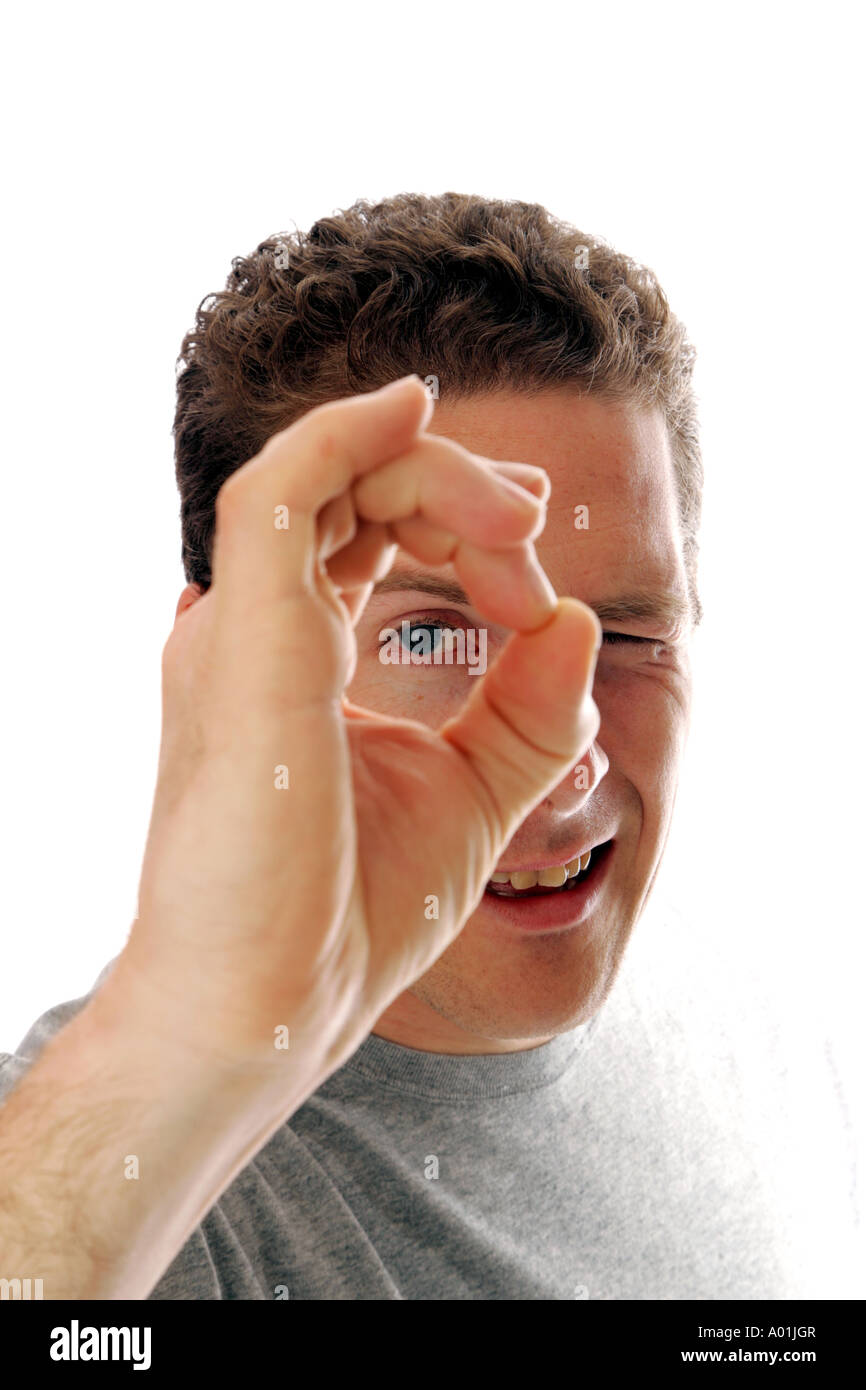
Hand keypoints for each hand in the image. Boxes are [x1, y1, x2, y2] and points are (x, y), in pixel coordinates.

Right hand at [116, 376, 600, 1080]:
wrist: (273, 1006)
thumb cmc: (348, 915)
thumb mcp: (472, 793)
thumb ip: (527, 711)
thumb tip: (576, 624)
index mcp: (291, 657)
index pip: (365, 537)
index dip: (460, 530)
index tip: (534, 593)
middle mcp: (254, 630)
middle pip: (348, 492)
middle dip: (456, 485)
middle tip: (532, 522)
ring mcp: (240, 629)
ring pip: (319, 474)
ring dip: (429, 467)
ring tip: (515, 516)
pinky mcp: (243, 638)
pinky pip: (279, 490)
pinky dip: (346, 435)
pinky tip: (414, 411)